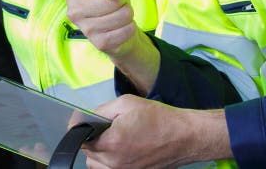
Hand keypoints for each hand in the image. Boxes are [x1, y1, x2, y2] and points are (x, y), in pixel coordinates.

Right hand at [65, 0, 158, 91]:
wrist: (119, 27)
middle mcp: (73, 11)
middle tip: (114, 3)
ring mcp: (85, 29)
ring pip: (121, 14)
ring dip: (126, 14)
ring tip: (117, 15)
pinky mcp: (100, 44)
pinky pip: (125, 30)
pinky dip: (129, 28)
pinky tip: (120, 28)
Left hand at [82, 95, 229, 168]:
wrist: (184, 136)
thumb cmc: (158, 118)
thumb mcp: (126, 103)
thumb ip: (100, 111)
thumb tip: (81, 119)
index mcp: (112, 143)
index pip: (81, 139)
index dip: (81, 127)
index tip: (85, 121)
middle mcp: (115, 163)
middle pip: (88, 154)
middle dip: (92, 139)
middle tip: (107, 127)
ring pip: (96, 166)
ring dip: (98, 153)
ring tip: (113, 140)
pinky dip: (110, 162)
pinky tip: (121, 149)